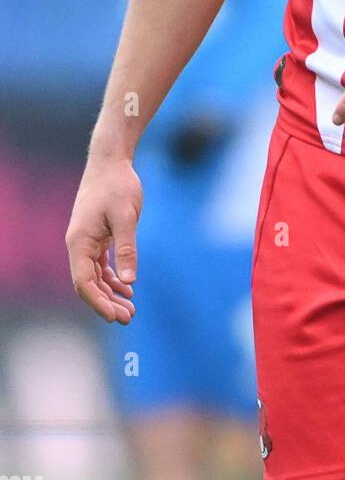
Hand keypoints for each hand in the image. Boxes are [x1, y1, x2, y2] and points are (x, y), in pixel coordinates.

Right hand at [65, 153, 141, 321]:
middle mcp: (78, 244)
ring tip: (130, 308)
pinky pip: (101, 264)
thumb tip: (129, 281)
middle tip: (128, 318)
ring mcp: (86, 241)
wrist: (111, 161)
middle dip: (106, 302)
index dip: (98, 302)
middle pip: (89, 283)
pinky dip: (112, 277)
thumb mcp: (126, 216)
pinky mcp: (96, 236)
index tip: (114, 317)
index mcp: (79, 242)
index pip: (83, 282)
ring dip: (110, 293)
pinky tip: (127, 288)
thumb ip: (126, 248)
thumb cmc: (117, 185)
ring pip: (95, 276)